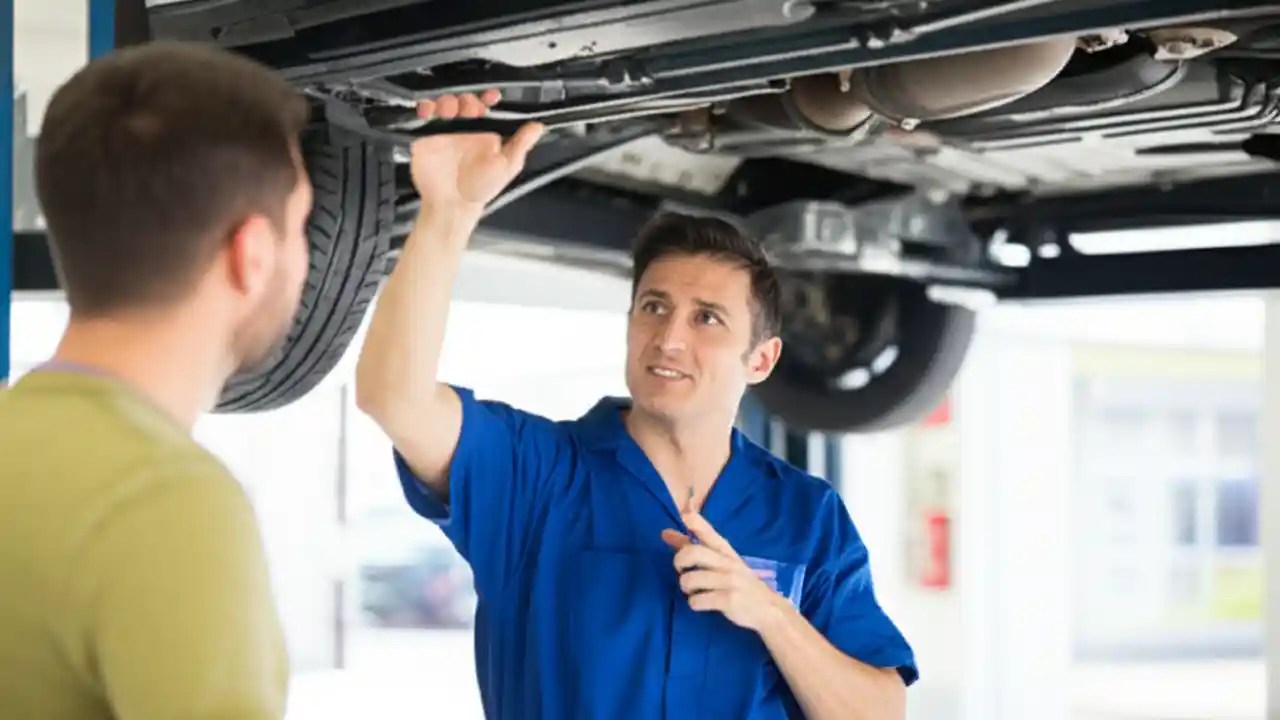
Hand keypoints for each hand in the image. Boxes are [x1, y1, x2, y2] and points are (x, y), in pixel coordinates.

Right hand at [409, 90, 545, 214]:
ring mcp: (444, 131)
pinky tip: (430, 111)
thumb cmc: (480, 189)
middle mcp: (464, 129)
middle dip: (467, 100)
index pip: (486, 106)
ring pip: (444, 104)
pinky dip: (425, 108)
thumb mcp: (508, 165)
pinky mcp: (425, 137)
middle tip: (470, 110)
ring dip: (447, 101)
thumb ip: (521, 144)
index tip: (491, 98)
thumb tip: (538, 127)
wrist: (454, 205)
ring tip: (450, 112)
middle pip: (463, 100)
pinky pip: (423, 116)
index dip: (488, 98)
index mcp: (484, 132)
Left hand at [661, 512, 785, 632]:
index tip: (685, 514)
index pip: (709, 533)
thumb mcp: (722, 562)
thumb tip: (665, 533)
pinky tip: (703, 603)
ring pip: (691, 579)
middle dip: (679, 561)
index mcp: (726, 551)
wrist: (770, 609)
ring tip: (694, 591)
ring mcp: (729, 581)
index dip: (696, 523)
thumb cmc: (740, 583)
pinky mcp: (729, 600)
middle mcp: (728, 563)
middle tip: (681, 570)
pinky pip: (697, 600)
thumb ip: (694, 547)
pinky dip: (695, 603)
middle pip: (693, 553)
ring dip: (686, 588)